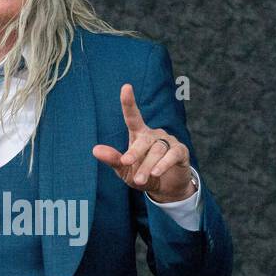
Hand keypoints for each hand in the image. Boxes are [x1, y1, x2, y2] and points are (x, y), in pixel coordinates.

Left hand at [91, 83, 194, 202]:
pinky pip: (172, 154)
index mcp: (139, 135)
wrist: (166, 188)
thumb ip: (113, 160)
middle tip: (126, 163)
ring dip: (147, 165)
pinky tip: (156, 173)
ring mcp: (168, 142)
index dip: (129, 102)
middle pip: (144, 139)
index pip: (133, 117)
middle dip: (134, 152)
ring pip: (157, 150)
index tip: (126, 87)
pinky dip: (164, 164)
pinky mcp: (181, 152)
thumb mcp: (125, 171)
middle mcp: (154, 134)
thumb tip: (95, 149)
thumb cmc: (142, 175)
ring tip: (140, 180)